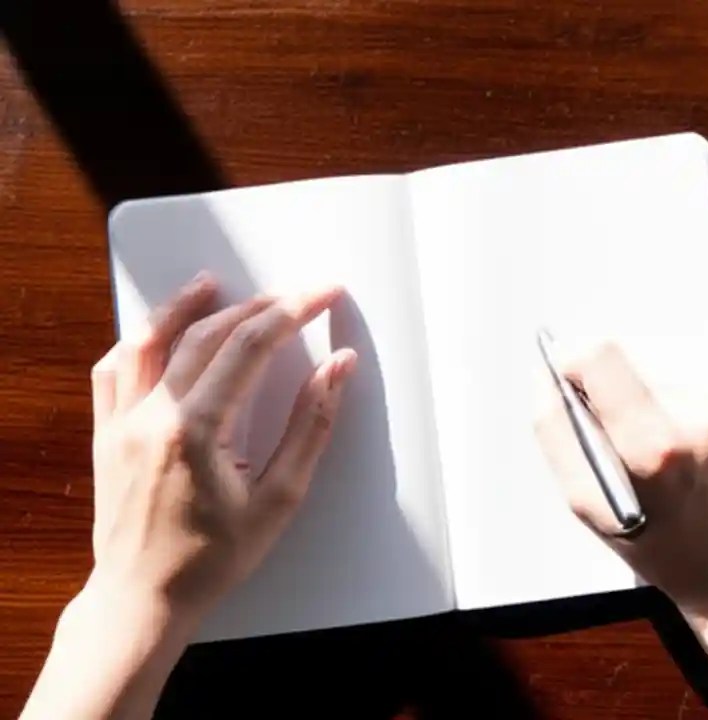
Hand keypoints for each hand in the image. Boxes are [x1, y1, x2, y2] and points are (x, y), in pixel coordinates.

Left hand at [88, 272, 356, 618]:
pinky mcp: (105, 433)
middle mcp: (152, 415)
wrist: (143, 598)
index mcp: (197, 430)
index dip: (293, 312)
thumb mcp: (279, 498)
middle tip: (295, 296)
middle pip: (208, 334)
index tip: (323, 295)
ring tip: (213, 283)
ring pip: (150, 340)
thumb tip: (338, 370)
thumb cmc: (212, 559)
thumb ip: (312, 427)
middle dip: (258, 307)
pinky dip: (138, 341)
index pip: (251, 346)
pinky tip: (158, 331)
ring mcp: (121, 421)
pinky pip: (113, 369)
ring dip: (185, 306)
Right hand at [534, 342, 707, 622]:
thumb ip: (561, 441)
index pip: (600, 358)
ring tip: (649, 464)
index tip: (563, 383)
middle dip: (606, 398)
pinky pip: (682, 395)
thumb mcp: (594, 512)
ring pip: (653, 382)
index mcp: (655, 444)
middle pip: (625, 369)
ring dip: (639, 411)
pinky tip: (676, 460)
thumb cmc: (668, 556)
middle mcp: (695, 417)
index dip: (570, 361)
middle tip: (612, 450)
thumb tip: (544, 386)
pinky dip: (667, 418)